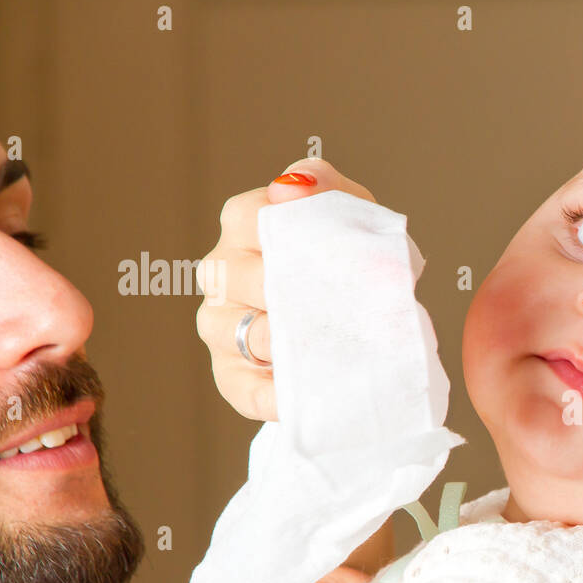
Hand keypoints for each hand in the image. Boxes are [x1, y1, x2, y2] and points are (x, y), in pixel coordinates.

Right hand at [194, 158, 377, 420]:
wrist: (363, 319)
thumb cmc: (344, 259)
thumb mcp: (348, 214)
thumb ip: (325, 188)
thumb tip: (291, 186)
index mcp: (243, 225)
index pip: (247, 218)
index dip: (290, 234)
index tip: (334, 248)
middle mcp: (220, 273)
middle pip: (243, 278)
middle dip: (295, 291)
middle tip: (342, 302)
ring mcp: (220, 326)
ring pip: (244, 335)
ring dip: (290, 344)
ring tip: (333, 346)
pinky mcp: (232, 377)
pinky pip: (246, 390)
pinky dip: (278, 396)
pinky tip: (308, 394)